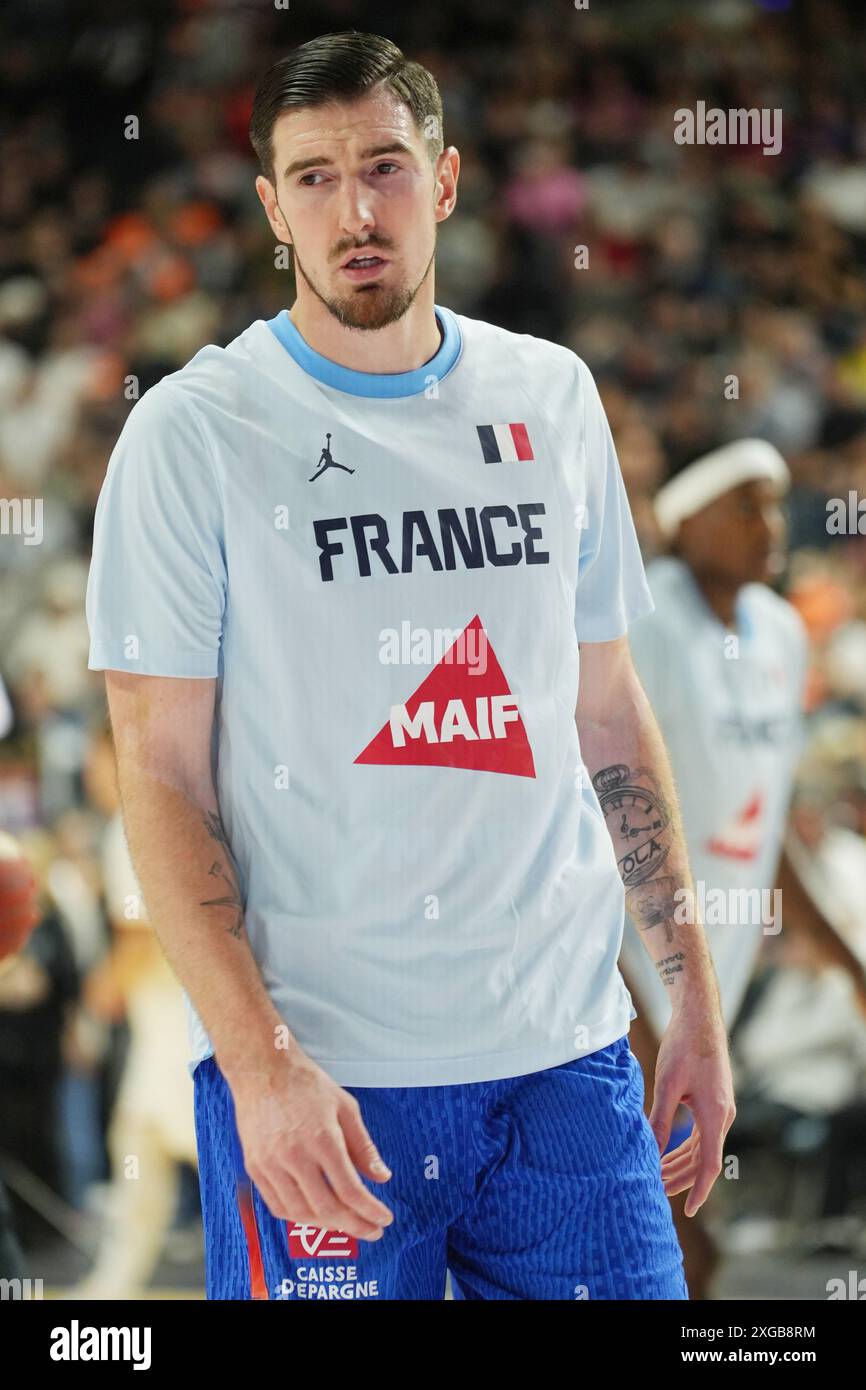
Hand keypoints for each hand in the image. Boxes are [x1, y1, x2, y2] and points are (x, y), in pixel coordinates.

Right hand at [229, 1052, 394, 1242]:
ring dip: (327, 1226)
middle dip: (354, 1226)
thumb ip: (363, 1146)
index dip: (370, 1211)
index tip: (384, 1220)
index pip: (350, 1190)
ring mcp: (271, 1164)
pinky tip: (315, 1215)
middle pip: (326, 1208)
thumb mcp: (345, 1107)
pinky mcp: (254, 1168)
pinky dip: (299, 1217)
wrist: (263, 1070)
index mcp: (322, 1139)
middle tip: (371, 1231)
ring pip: (300, 1213)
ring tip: (346, 1224)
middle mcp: (294, 1156)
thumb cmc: (306, 1085)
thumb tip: (382, 1177)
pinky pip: (277, 1205)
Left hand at [650, 1003, 735, 1216]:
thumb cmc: (683, 1047)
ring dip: (682, 1162)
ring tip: (659, 1175)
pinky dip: (686, 1146)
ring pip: (703, 1146)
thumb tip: (650, 1150)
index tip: (687, 1210)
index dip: (698, 1189)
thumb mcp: (668, 1085)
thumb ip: (660, 1119)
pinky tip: (668, 1151)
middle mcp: (723, 1114)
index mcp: (715, 1114)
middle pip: (704, 1159)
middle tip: (656, 1192)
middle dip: (682, 1178)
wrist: (699, 1016)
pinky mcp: (714, 1100)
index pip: (710, 1164)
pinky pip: (702, 1133)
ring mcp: (721, 1108)